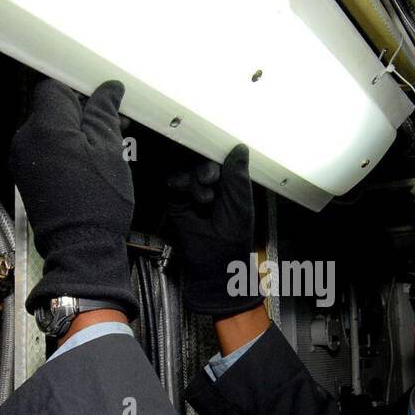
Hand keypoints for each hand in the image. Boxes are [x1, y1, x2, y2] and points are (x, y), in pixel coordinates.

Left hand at [7, 78, 136, 318]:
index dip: (80, 95)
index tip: (102, 109)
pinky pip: (43, 151)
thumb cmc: (98, 203)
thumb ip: (104, 114)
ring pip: (48, 131)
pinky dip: (63, 152)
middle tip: (110, 131)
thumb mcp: (111, 151)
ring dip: (73, 135)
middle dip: (80, 116)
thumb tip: (108, 90)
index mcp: (45, 127)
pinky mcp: (25, 177)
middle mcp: (25, 140)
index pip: (55, 88)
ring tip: (101, 154)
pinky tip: (86, 168)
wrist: (81, 247)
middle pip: (51, 110)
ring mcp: (21, 160)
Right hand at [164, 144, 259, 317]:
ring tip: (204, 199)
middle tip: (210, 180)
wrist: (215, 267)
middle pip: (202, 162)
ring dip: (194, 180)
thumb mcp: (241, 204)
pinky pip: (173, 183)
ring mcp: (193, 195)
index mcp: (230, 187)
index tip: (221, 166)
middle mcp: (211, 188)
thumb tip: (240, 148)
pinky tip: (182, 189)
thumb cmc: (233, 240)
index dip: (219, 159)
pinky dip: (178, 182)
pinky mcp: (177, 203)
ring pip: (187, 171)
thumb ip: (238, 176)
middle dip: (206, 169)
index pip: (222, 161)